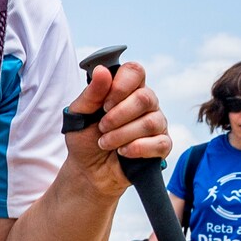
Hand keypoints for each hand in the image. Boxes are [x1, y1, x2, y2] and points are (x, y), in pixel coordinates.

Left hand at [64, 60, 168, 196]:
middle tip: (101, 127)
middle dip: (118, 116)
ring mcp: (156, 123)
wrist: (88, 170)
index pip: (135, 71)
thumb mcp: (79, 115)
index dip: (120, 86)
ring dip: (122, 135)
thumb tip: (102, 70)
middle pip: (145, 97)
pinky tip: (123, 152)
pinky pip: (160, 143)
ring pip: (152, 122)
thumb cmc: (85, 139)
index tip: (103, 105)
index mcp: (126, 89)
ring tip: (105, 143)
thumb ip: (91, 94)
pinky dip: (137, 149)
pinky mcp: (161, 145)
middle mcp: (146, 103)